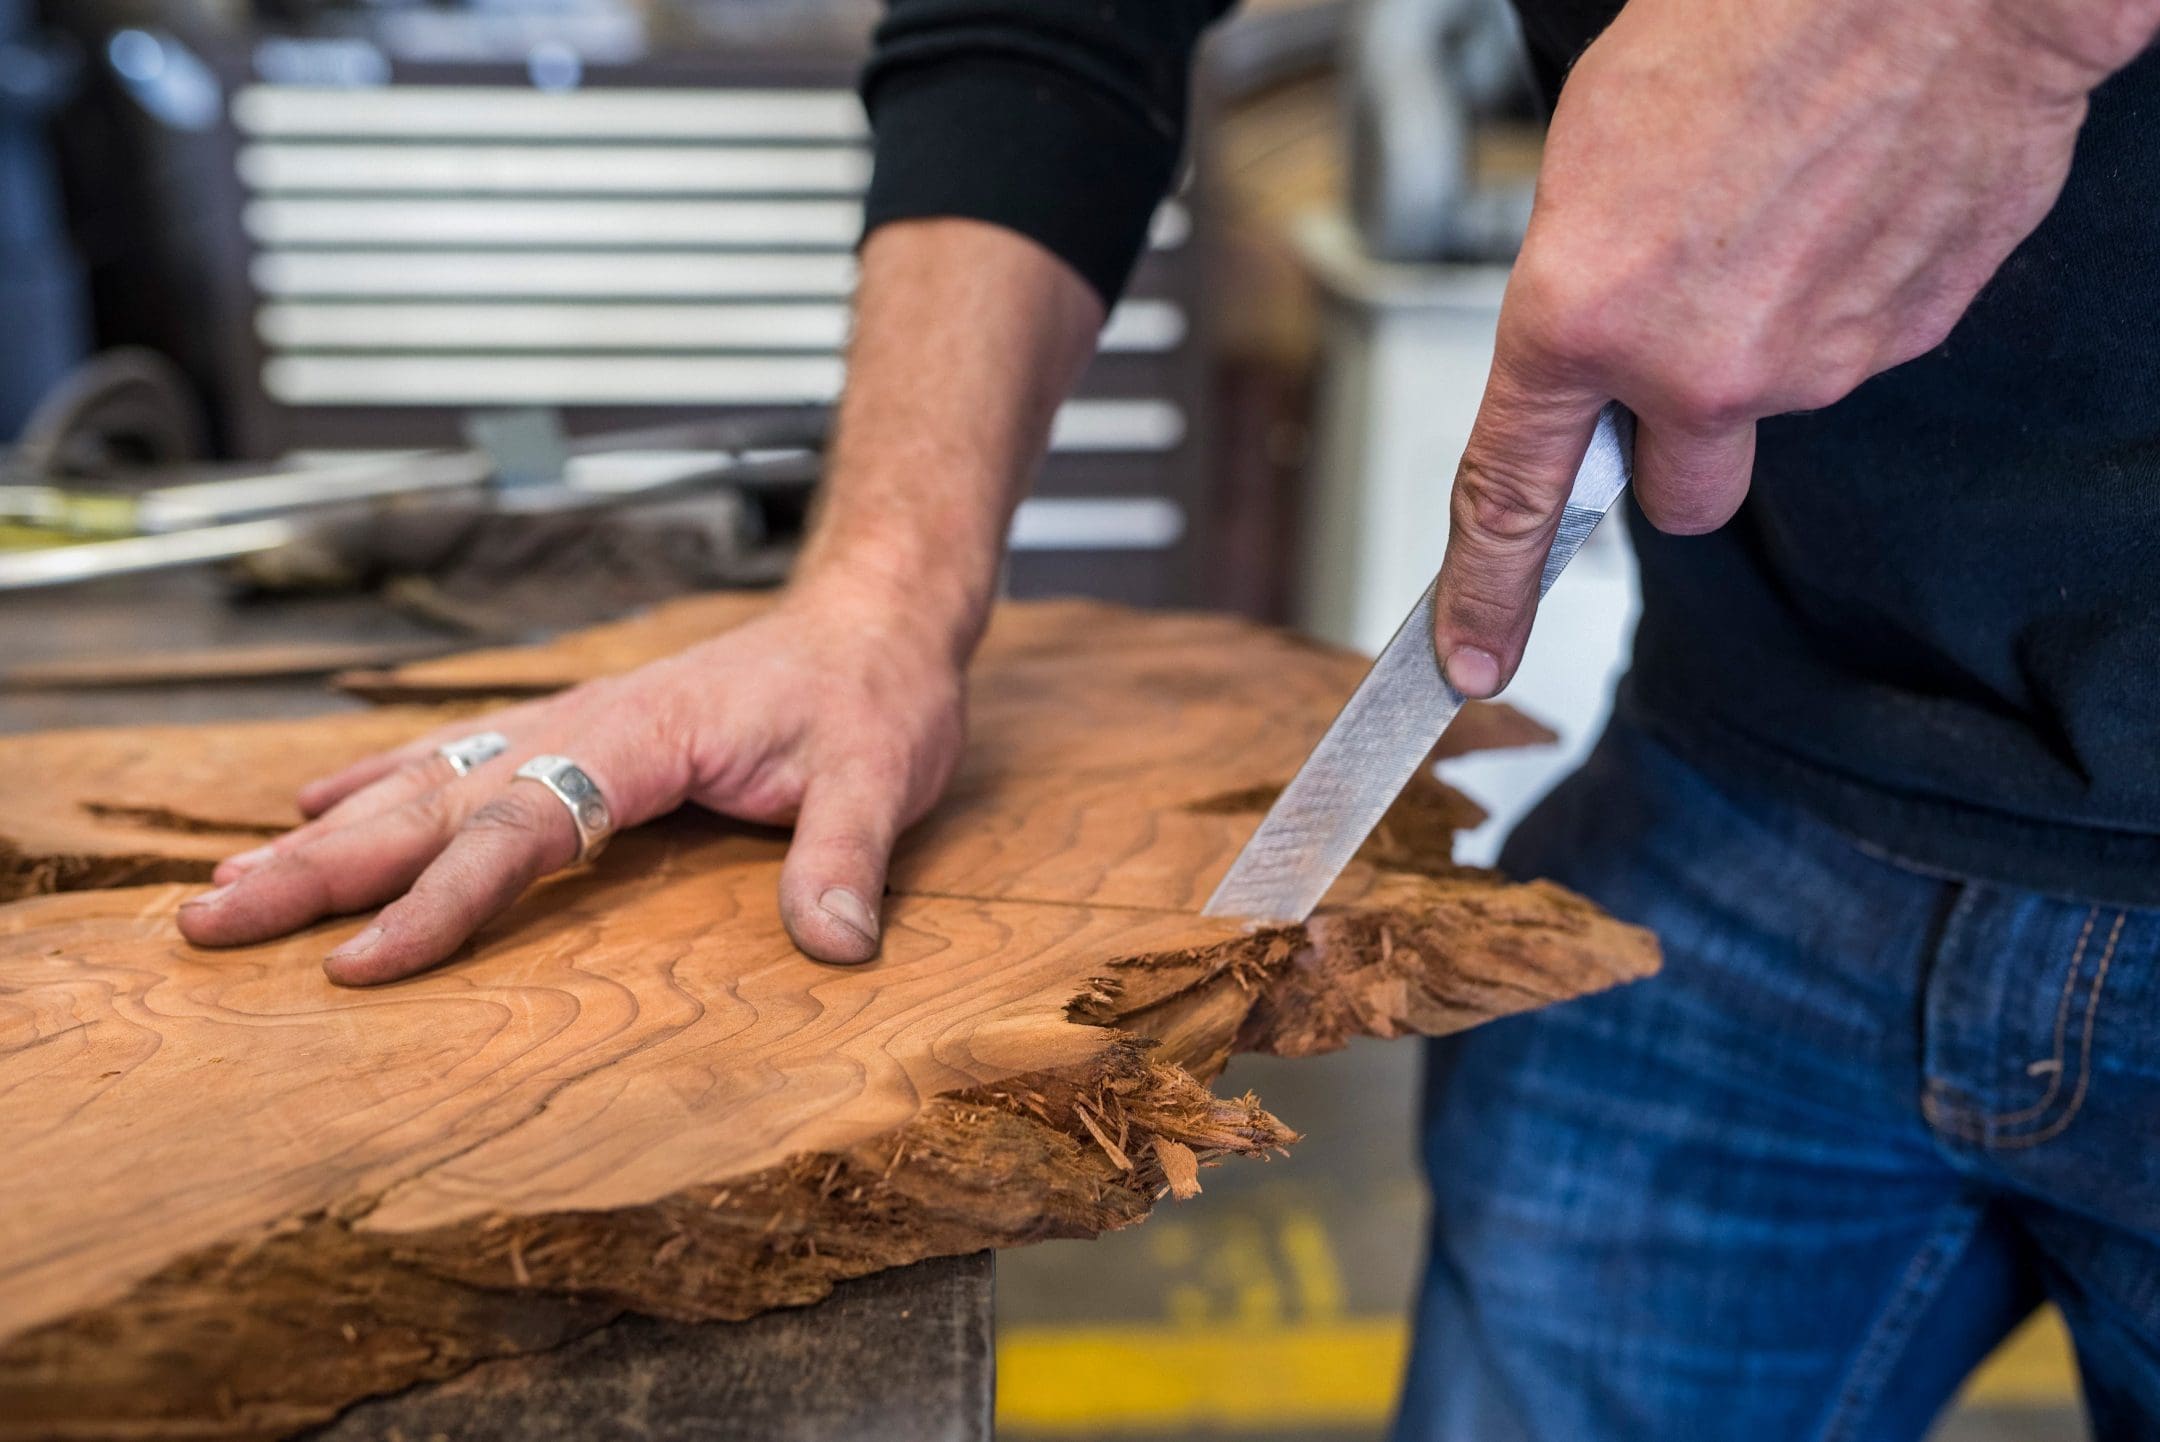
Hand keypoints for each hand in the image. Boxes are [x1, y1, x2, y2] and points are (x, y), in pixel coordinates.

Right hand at [176, 584, 966, 981]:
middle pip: (431, 806)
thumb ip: (846, 855)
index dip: (435, 905)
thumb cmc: (875, 693)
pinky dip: (379, 784)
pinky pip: (458, 757)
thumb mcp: (882, 773)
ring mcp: (572, 724)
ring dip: (325, 837)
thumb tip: (833, 946)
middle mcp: (583, 726)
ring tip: (223, 888)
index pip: (517, 832)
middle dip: (319, 871)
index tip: (355, 965)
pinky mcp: (579, 730)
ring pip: (424, 782)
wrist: (874, 616)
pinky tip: (316, 806)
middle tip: (206, 924)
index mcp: (640, 739)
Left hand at [1431, 0, 2159, 696]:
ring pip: (1773, 408)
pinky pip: (1853, 351)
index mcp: (1583, 313)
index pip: (1512, 497)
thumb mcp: (1593, 149)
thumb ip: (1582, 285)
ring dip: (1768, 343)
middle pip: (1679, 495)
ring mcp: (1813, 365)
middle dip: (1674, 446)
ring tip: (1780, 210)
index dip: (1488, 592)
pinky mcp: (1904, 339)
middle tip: (1689, 347)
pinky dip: (1843, 299)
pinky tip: (1844, 209)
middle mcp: (1698, 367)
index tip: (1473, 655)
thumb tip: (1595, 336)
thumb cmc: (1751, 21)